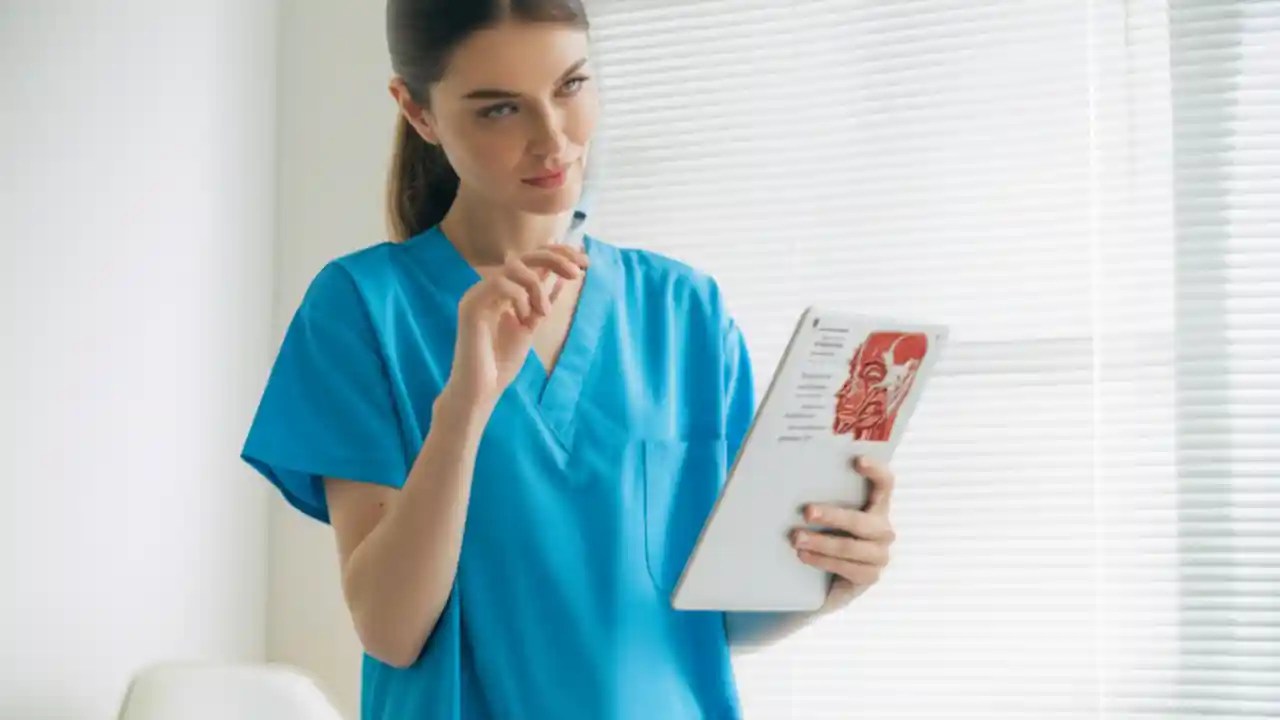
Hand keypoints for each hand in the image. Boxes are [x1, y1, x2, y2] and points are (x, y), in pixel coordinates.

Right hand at [448, 245, 588, 405]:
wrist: (481, 389)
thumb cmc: (502, 362)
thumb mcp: (531, 326)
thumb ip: (542, 302)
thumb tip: (563, 279)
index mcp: (504, 291)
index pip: (531, 259)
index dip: (559, 254)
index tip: (584, 262)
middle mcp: (489, 288)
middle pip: (524, 255)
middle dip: (556, 258)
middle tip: (578, 272)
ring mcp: (478, 295)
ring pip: (513, 267)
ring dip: (536, 286)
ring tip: (543, 313)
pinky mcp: (471, 306)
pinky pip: (500, 284)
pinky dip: (519, 298)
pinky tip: (524, 318)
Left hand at [792, 455, 896, 612]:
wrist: (832, 580)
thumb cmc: (829, 536)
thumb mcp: (829, 517)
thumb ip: (823, 501)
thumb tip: (791, 483)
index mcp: (877, 506)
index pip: (885, 484)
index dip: (876, 471)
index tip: (857, 461)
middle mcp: (883, 529)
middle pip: (861, 521)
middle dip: (832, 516)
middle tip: (807, 512)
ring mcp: (879, 554)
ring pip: (850, 547)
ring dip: (820, 542)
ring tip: (796, 539)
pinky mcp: (869, 576)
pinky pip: (846, 567)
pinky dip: (822, 560)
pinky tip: (804, 555)